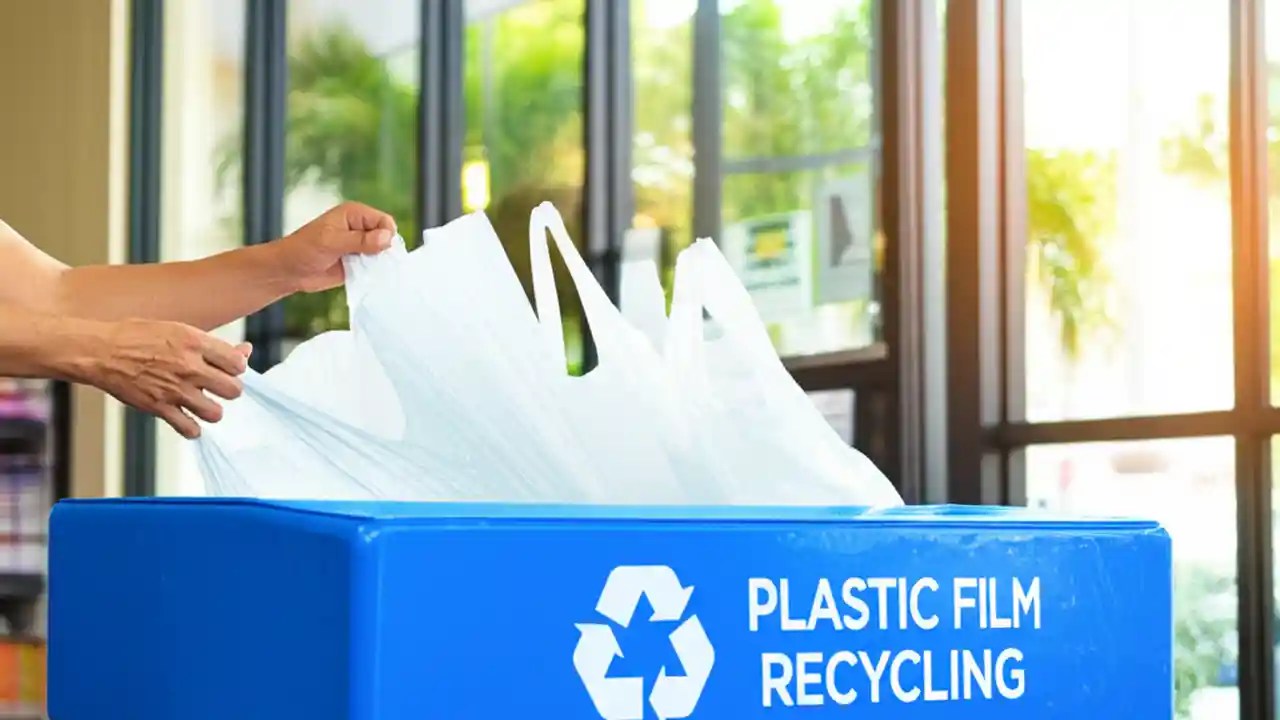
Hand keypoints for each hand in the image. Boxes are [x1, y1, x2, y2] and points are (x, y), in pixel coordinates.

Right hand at [86, 320, 250, 438]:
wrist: (99, 351)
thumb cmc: (136, 336)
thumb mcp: (178, 329)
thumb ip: (212, 344)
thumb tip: (245, 350)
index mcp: (195, 342)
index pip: (238, 364)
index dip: (236, 368)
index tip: (227, 369)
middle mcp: (189, 366)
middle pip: (233, 390)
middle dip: (228, 389)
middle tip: (216, 387)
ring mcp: (174, 389)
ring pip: (215, 413)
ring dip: (211, 410)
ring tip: (202, 403)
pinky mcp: (159, 407)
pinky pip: (189, 428)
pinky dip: (191, 428)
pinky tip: (186, 419)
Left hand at [269, 202, 396, 292]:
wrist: (289, 271)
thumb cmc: (304, 249)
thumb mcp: (332, 242)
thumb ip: (360, 240)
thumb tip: (387, 238)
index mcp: (354, 214)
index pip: (384, 221)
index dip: (385, 235)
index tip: (376, 249)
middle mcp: (360, 228)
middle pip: (387, 237)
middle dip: (383, 250)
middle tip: (368, 260)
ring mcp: (360, 246)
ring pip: (383, 253)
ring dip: (378, 263)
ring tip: (363, 268)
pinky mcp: (358, 262)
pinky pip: (375, 267)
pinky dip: (374, 272)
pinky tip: (364, 276)